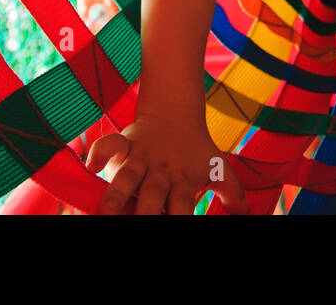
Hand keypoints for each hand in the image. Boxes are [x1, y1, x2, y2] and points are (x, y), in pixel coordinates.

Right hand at [84, 113, 248, 214]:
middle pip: (153, 193)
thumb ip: (230, 189)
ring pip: (127, 175)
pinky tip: (89, 166)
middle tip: (143, 221)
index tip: (177, 222)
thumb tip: (246, 210)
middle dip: (147, 211)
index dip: (180, 215)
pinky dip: (98, 152)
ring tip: (107, 209)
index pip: (182, 202)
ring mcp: (141, 157)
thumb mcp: (215, 166)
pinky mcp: (124, 143)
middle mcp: (160, 170)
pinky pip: (108, 144)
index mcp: (182, 179)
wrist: (175, 112)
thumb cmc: (195, 151)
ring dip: (117, 192)